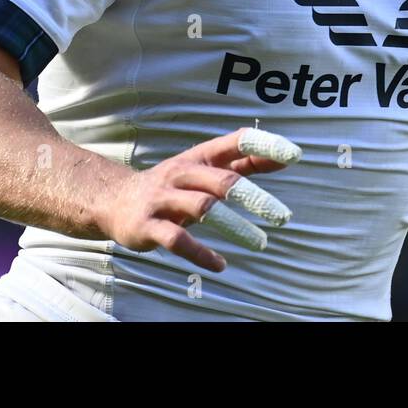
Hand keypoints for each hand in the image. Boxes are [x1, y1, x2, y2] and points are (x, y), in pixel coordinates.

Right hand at [99, 127, 300, 272]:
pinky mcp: (148, 225)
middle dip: (253, 197)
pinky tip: (220, 264)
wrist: (114, 200)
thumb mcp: (204, 169)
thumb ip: (243, 163)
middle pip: (221, 180)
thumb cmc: (172, 185)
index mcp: (198, 157)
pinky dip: (200, 253)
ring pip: (202, 209)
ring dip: (233, 226)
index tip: (293, 154)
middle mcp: (181, 173)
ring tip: (259, 242)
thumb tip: (285, 156)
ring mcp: (163, 199)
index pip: (233, 143)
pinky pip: (177, 239)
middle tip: (282, 216)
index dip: (263, 145)